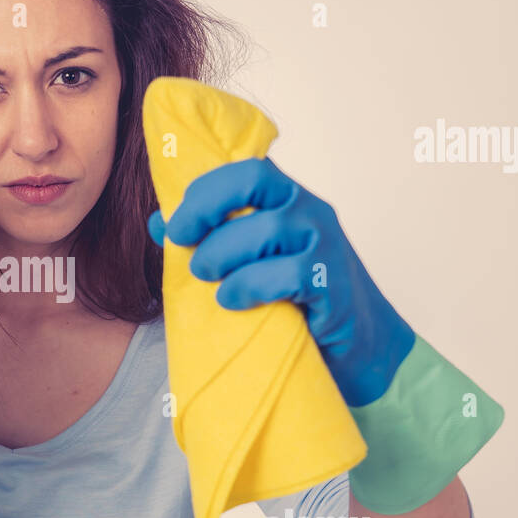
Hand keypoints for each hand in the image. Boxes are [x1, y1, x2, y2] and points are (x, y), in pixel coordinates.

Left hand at [147, 156, 413, 405]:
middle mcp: (310, 211)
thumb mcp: (250, 265)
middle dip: (208, 208)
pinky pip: (291, 272)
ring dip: (224, 253)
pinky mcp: (334, 282)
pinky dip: (251, 285)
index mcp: (287, 200)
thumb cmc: (298, 303)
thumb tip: (158, 224)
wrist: (360, 349)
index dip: (204, 190)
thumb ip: (209, 241)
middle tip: (183, 243)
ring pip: (268, 227)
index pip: (246, 168)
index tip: (176, 225)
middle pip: (255, 180)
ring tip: (209, 279)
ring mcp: (326, 243)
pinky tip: (232, 300)